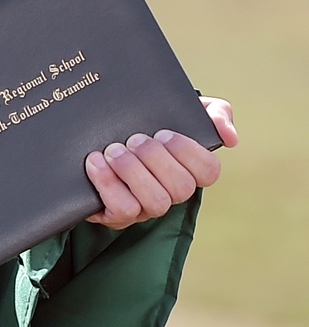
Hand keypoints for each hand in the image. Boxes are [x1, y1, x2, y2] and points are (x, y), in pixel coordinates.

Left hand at [85, 97, 235, 230]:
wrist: (103, 131)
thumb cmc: (151, 121)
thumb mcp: (186, 110)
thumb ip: (215, 114)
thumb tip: (230, 138)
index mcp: (191, 168)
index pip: (209, 171)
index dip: (188, 152)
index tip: (164, 132)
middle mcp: (172, 192)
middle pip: (181, 187)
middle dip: (155, 159)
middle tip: (134, 139)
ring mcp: (147, 207)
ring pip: (156, 202)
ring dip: (133, 172)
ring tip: (113, 150)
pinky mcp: (118, 215)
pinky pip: (123, 210)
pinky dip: (108, 184)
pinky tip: (96, 162)